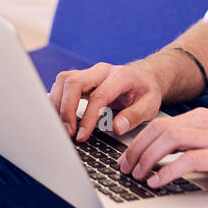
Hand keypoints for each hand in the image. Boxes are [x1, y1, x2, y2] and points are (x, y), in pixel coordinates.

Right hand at [49, 60, 165, 143]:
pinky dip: (57, 99)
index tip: (82, 136)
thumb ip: (135, 116)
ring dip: (57, 103)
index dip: (88, 118)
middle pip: (74, 82)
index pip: (98, 96)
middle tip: (68, 132)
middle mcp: (101, 70)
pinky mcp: (82, 78)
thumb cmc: (146, 91)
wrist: (144, 77)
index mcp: (120, 76)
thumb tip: (116, 128)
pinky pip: (63, 84)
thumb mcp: (150, 105)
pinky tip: (59, 116)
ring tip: (61, 126)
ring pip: (64, 80)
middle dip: (66, 109)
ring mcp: (90, 72)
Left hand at [117, 107, 207, 190]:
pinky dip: (168, 171)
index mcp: (202, 118)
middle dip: (137, 149)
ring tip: (138, 176)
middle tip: (126, 169)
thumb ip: (194, 143)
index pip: (160, 123)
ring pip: (169, 139)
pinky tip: (158, 182)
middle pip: (159, 129)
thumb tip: (164, 157)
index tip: (127, 158)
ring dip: (147, 158)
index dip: (138, 140)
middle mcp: (206, 123)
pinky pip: (188, 159)